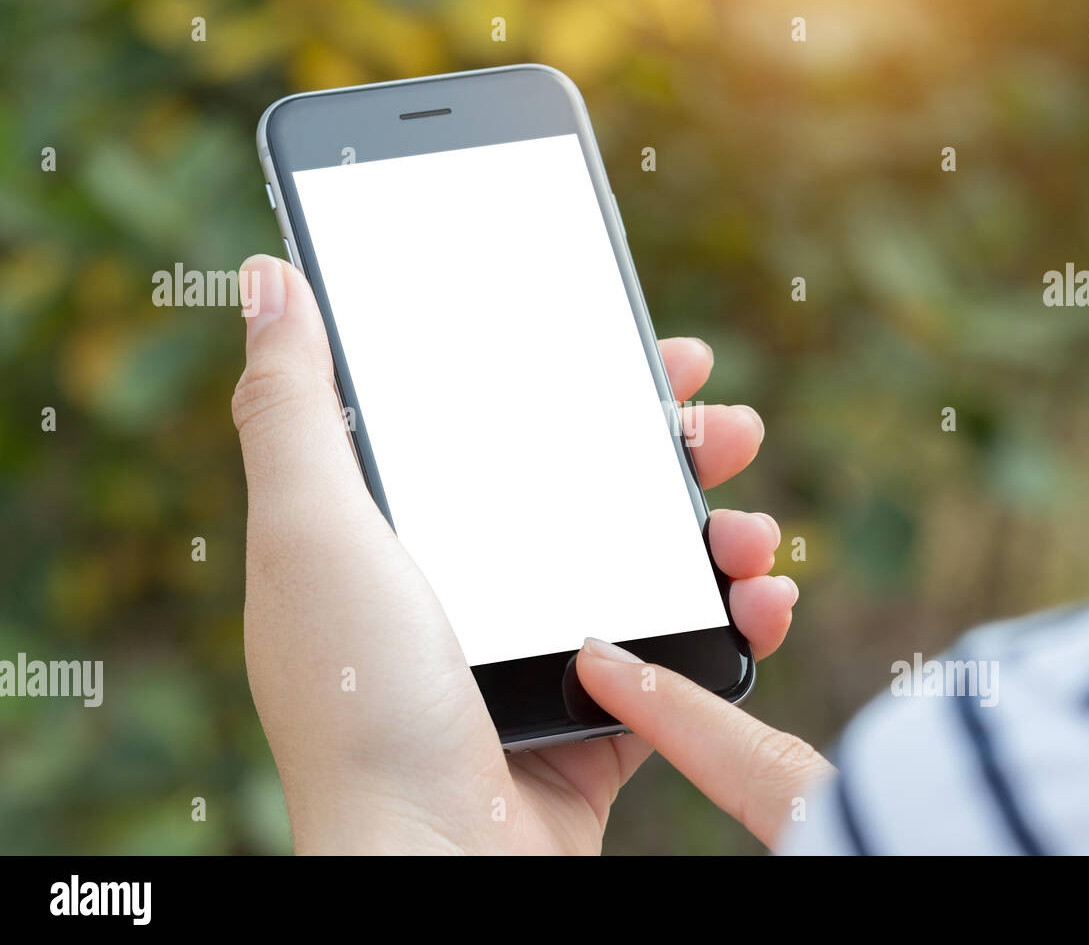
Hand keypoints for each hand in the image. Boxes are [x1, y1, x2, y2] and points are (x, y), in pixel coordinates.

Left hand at [233, 254, 826, 853]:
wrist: (432, 863)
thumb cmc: (359, 697)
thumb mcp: (314, 530)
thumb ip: (294, 407)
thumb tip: (269, 281)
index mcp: (410, 538)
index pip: (505, 431)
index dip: (577, 382)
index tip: (642, 350)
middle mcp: (479, 591)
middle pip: (594, 491)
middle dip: (674, 448)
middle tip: (727, 422)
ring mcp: (542, 654)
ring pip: (650, 567)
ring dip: (718, 532)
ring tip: (753, 525)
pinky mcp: (599, 717)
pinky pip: (683, 656)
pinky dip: (733, 625)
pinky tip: (764, 598)